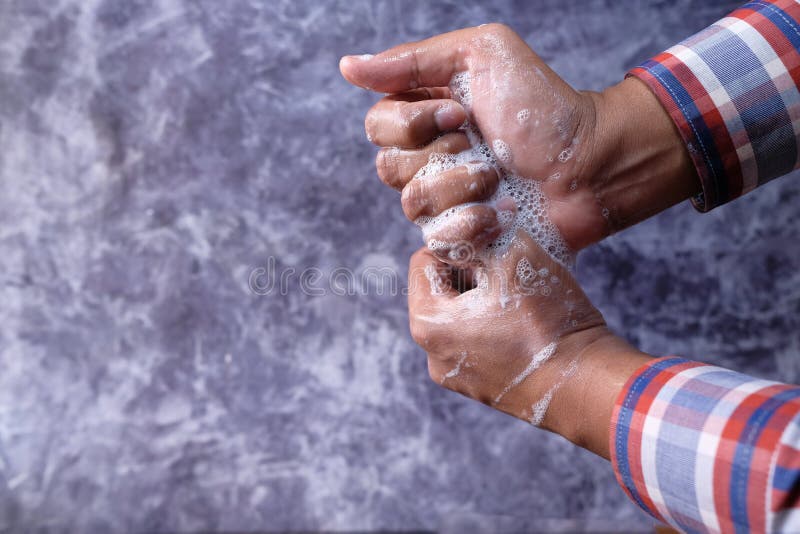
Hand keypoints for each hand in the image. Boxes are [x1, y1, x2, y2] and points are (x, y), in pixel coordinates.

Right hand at [341, 24, 698, 252]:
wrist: (589, 165)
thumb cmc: (544, 107)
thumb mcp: (482, 56)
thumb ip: (413, 60)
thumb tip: (347, 66)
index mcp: (425, 115)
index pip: (377, 125)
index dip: (413, 124)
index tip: (464, 114)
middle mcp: (427, 159)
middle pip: (388, 167)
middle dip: (442, 156)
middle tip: (486, 148)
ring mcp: (443, 202)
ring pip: (411, 204)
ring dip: (461, 188)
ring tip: (501, 181)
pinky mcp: (461, 237)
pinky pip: (436, 239)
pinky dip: (470, 226)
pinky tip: (501, 215)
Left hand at [408, 230, 649, 456]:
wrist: (587, 384)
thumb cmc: (548, 320)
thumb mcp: (513, 256)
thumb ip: (484, 230)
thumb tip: (482, 211)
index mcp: (427, 323)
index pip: (423, 262)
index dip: (458, 245)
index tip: (491, 247)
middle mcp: (432, 355)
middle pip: (441, 290)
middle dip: (472, 272)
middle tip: (509, 270)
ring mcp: (456, 375)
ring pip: (461, 315)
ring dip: (486, 297)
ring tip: (521, 296)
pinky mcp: (481, 387)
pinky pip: (477, 341)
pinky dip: (496, 325)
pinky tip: (527, 322)